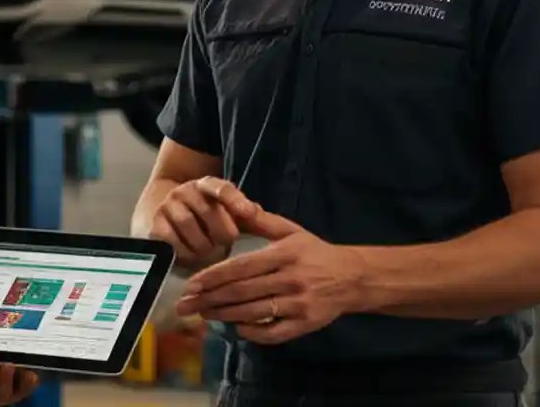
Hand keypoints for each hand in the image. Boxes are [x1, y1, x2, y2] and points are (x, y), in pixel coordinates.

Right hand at [149, 176, 263, 269]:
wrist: (162, 213)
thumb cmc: (205, 218)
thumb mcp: (225, 212)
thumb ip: (244, 214)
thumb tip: (261, 215)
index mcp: (206, 185)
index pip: (221, 187)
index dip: (235, 200)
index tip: (249, 213)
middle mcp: (186, 191)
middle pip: (208, 211)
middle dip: (221, 233)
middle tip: (226, 244)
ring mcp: (168, 205)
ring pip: (190, 227)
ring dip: (204, 245)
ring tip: (210, 252)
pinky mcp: (154, 224)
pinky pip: (173, 241)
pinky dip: (186, 253)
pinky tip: (192, 257)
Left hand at [175, 210, 367, 344]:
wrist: (353, 277)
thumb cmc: (316, 252)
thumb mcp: (291, 231)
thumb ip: (263, 221)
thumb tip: (237, 206)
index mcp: (284, 255)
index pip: (241, 267)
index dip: (214, 276)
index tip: (191, 284)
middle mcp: (290, 280)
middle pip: (242, 292)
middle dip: (210, 299)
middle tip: (185, 305)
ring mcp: (298, 305)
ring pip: (254, 313)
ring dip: (224, 316)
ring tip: (202, 315)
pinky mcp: (306, 324)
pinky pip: (274, 333)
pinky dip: (253, 333)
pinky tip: (236, 328)